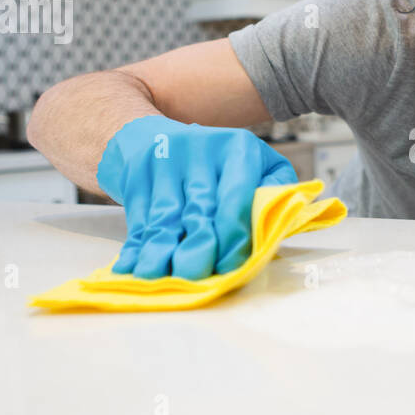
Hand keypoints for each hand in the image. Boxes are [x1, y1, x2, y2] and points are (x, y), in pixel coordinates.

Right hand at [96, 114, 297, 278]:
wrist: (154, 137)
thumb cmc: (218, 164)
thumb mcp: (257, 164)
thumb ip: (274, 192)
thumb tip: (279, 226)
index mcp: (239, 148)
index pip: (237, 196)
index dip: (234, 235)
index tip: (230, 265)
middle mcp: (200, 149)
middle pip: (201, 208)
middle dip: (198, 246)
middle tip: (194, 275)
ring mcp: (165, 160)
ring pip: (166, 216)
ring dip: (162, 251)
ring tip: (158, 277)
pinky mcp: (137, 174)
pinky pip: (140, 217)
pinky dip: (138, 246)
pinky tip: (135, 267)